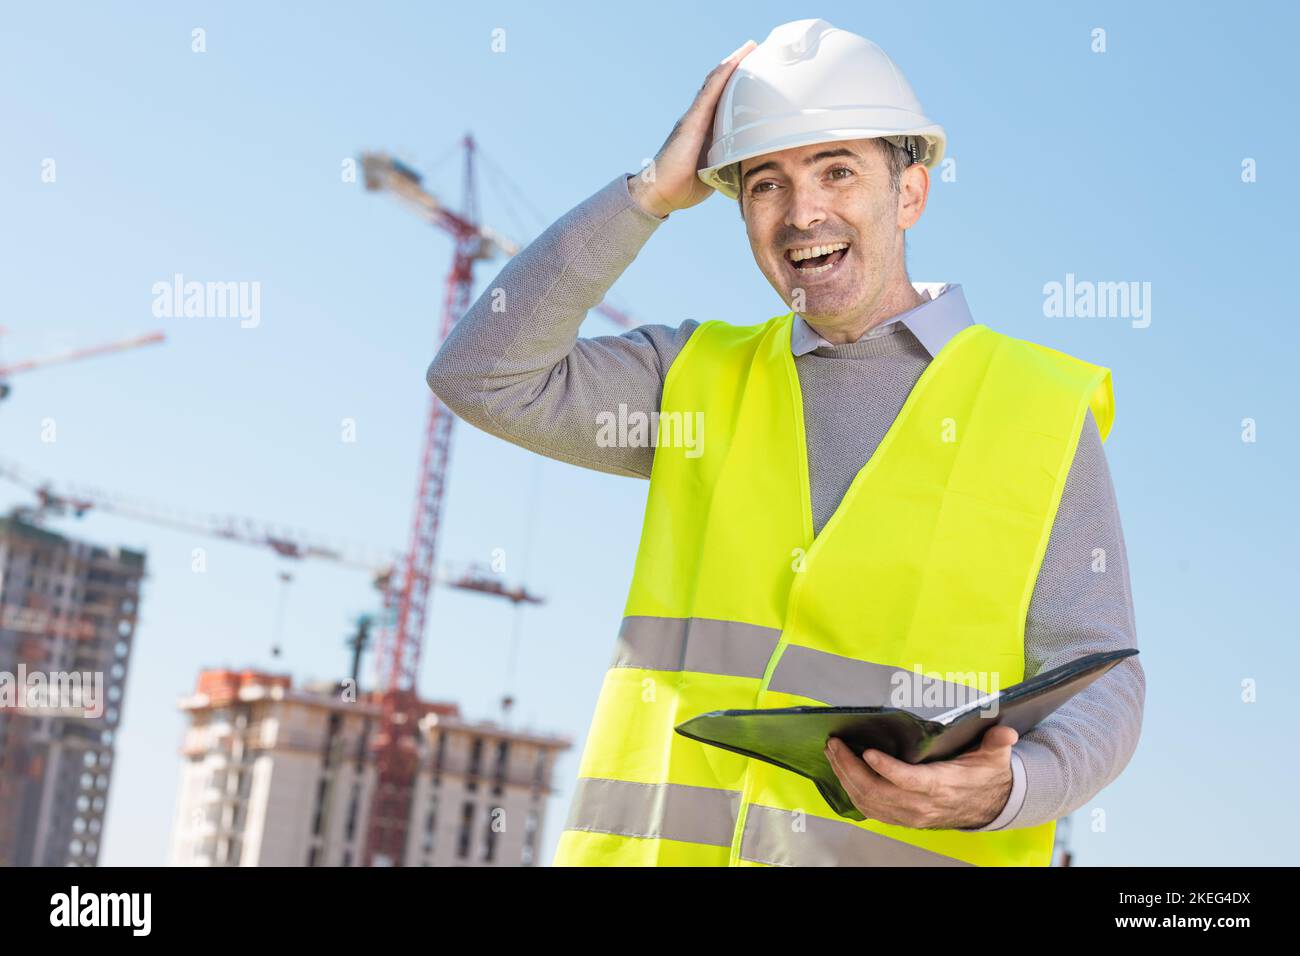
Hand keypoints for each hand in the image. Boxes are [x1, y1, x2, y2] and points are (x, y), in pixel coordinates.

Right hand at [627, 39, 756, 218]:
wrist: (658, 193)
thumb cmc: (682, 187)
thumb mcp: (713, 172)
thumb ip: (729, 163)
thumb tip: (747, 164)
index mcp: (703, 129)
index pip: (720, 99)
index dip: (734, 83)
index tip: (753, 70)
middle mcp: (697, 118)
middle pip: (717, 85)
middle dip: (735, 66)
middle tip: (754, 50)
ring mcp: (693, 117)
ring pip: (714, 83)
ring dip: (731, 64)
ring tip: (748, 48)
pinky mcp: (691, 121)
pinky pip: (709, 93)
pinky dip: (723, 75)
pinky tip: (734, 62)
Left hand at [824, 725, 1017, 829]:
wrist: (989, 805)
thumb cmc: (985, 775)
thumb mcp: (995, 756)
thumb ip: (997, 743)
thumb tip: (1006, 733)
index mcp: (941, 786)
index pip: (909, 781)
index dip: (886, 769)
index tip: (868, 753)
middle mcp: (921, 805)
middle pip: (878, 792)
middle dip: (851, 768)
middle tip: (835, 744)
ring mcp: (909, 815)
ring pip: (869, 802)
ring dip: (845, 778)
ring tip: (833, 753)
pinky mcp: (901, 818)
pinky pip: (870, 809)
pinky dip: (852, 791)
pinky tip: (842, 772)